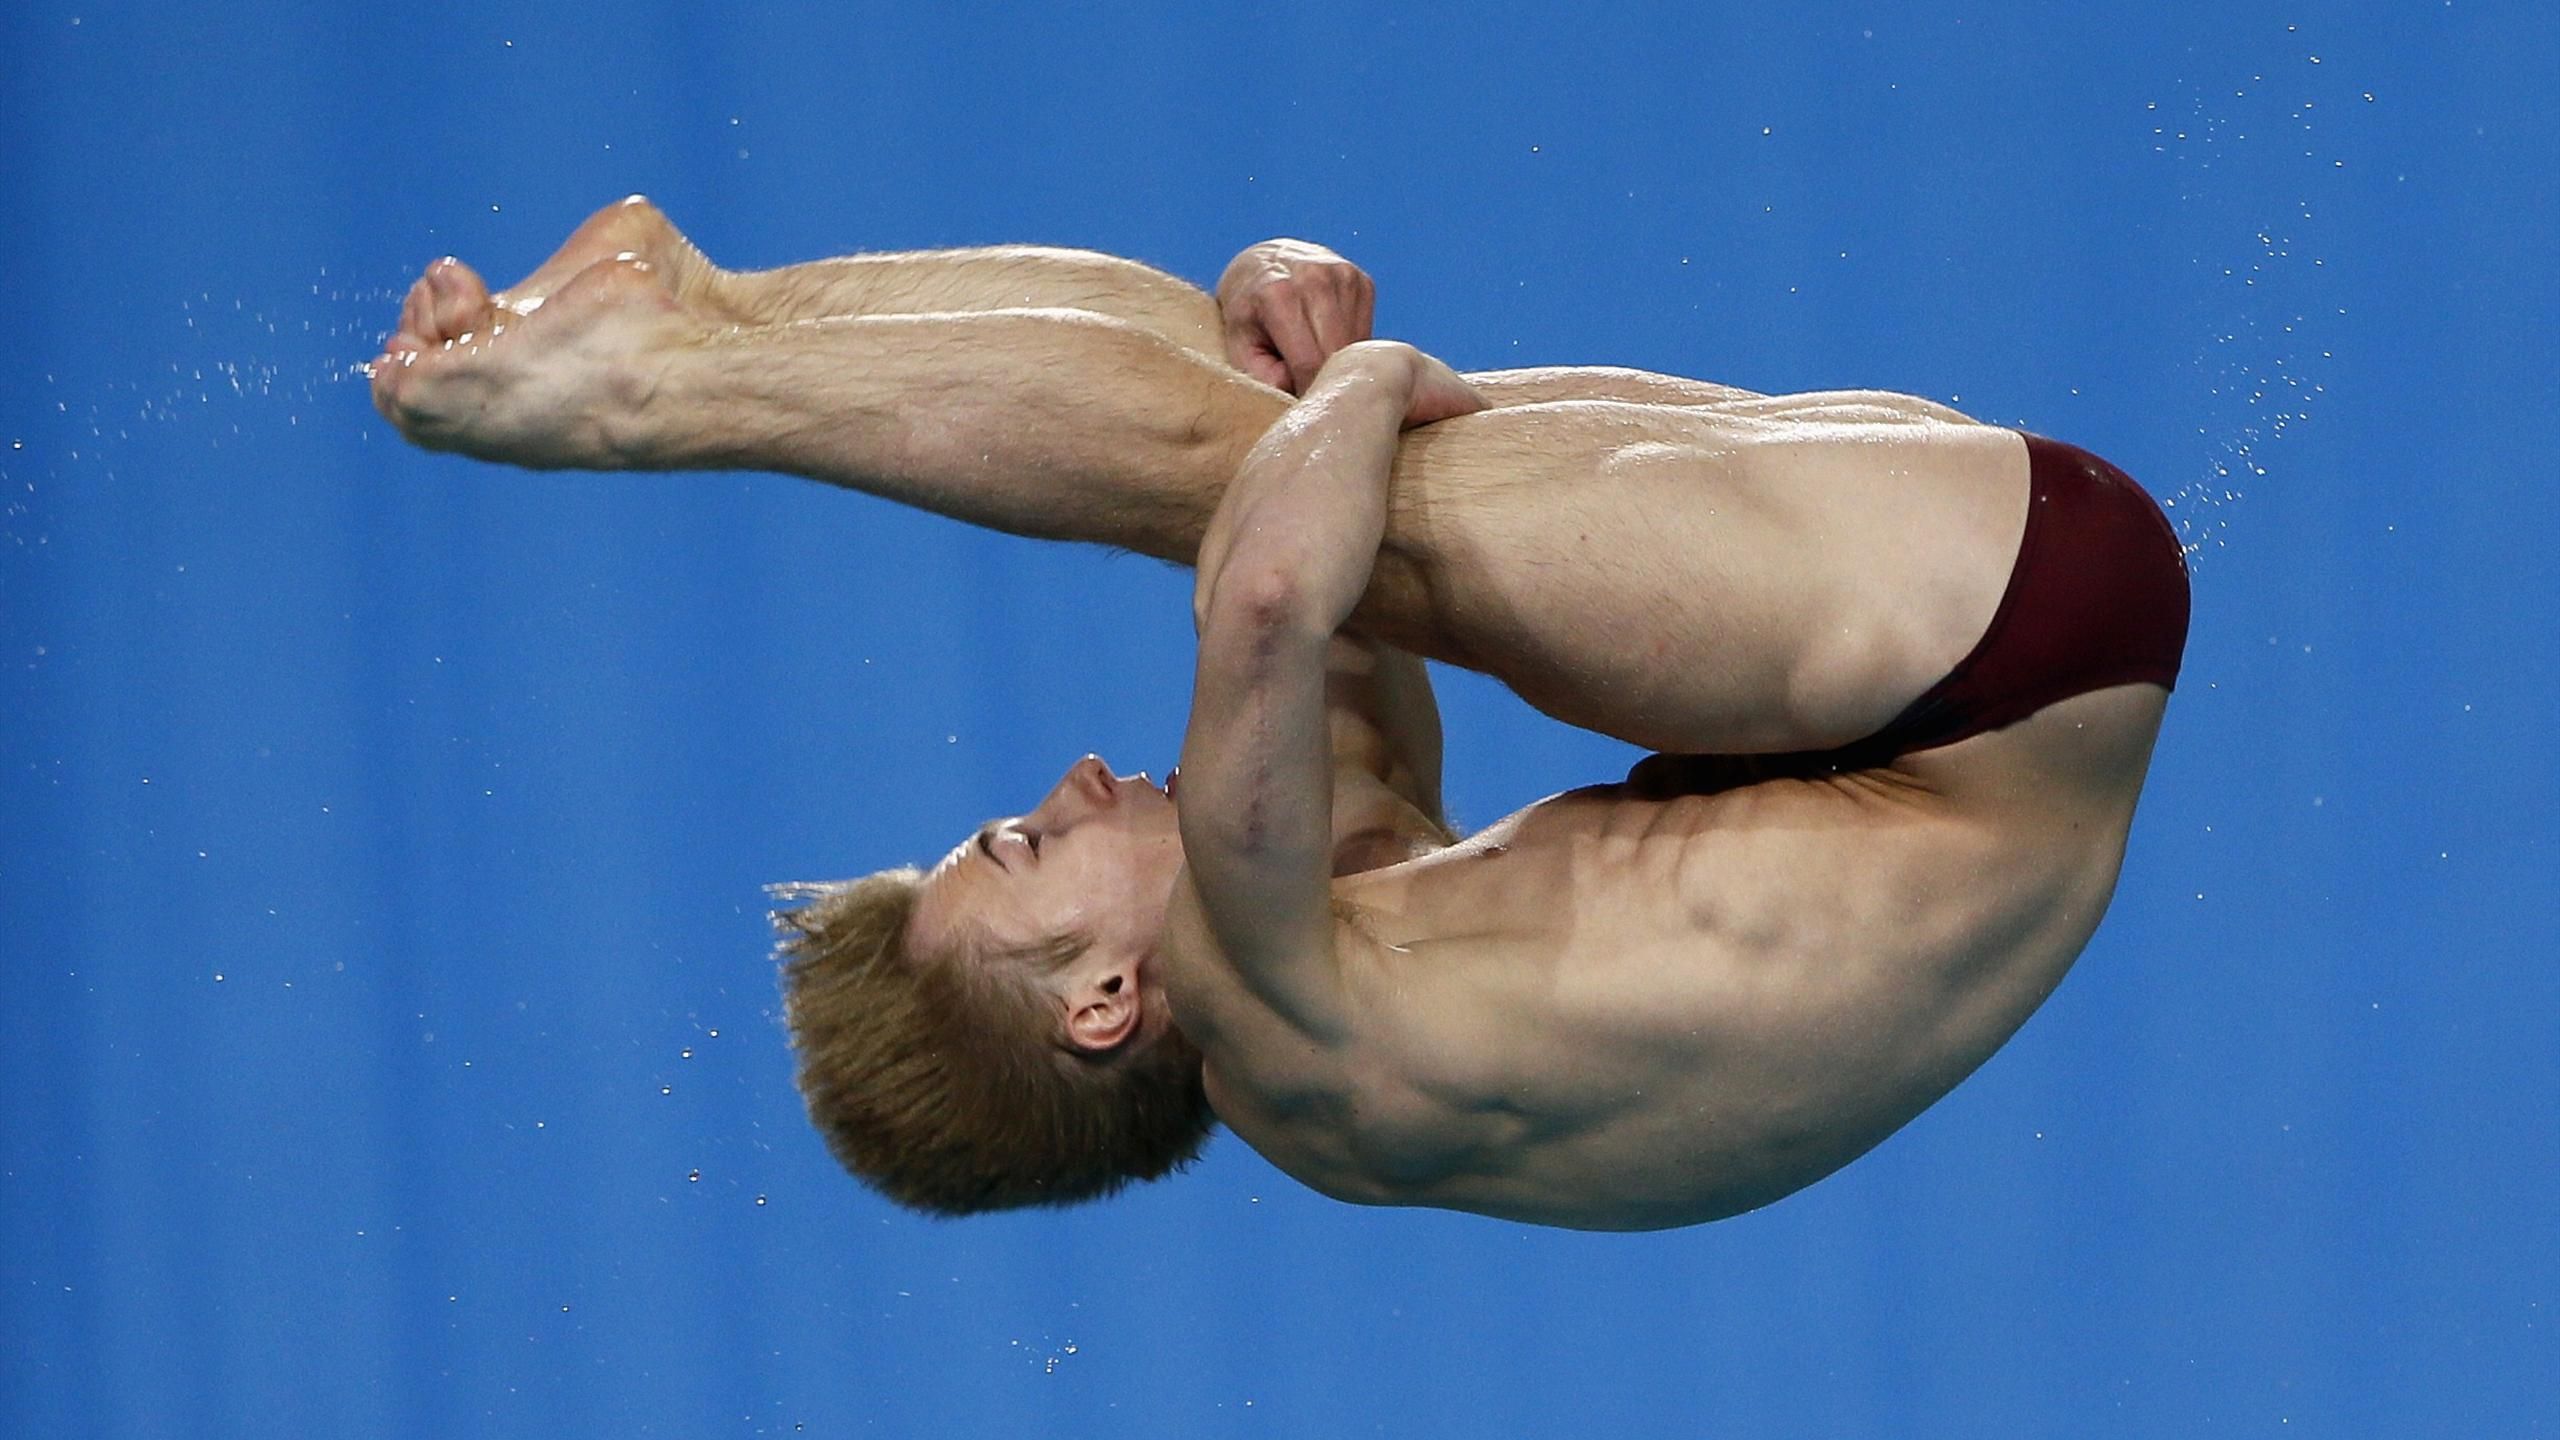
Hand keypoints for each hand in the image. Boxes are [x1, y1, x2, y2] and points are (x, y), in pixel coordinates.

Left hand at [1215, 239, 1375, 393]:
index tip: (1305, 413)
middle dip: (1327, 382)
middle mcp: (1314, 278)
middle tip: (1315, 399)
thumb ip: (1262, 376)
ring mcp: (1343, 276)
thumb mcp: (1239, 347)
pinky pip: (1366, 332)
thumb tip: (1297, 392)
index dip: (1308, 395)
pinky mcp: (1362, 280)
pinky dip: (1352, 348)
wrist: (1264, 261)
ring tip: (1318, 370)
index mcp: (1278, 295)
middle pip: (1336, 354)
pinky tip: (1330, 346)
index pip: (1308, 363)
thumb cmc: (1248, 313)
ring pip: (1356, 346)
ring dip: (1342, 365)